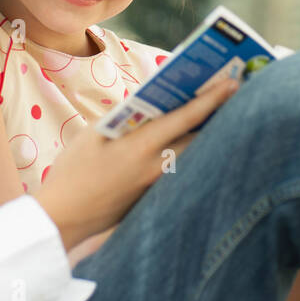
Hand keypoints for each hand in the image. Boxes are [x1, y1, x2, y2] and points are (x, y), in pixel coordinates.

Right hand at [34, 76, 239, 251]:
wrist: (63, 217)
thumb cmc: (72, 172)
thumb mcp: (92, 135)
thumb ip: (122, 117)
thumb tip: (147, 105)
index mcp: (140, 146)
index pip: (185, 118)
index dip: (212, 99)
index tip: (233, 83)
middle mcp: (156, 167)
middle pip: (199, 138)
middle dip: (218, 116)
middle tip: (235, 95)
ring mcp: (157, 186)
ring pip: (193, 156)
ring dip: (207, 136)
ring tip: (220, 115)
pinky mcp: (154, 199)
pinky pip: (180, 173)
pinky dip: (190, 155)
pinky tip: (193, 143)